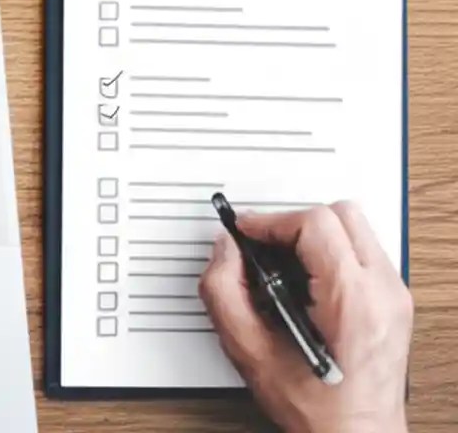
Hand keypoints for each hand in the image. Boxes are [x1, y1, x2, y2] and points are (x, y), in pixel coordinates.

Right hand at [199, 201, 412, 432]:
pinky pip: (364, 251)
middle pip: (340, 214)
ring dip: (315, 234)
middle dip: (293, 221)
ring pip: (356, 227)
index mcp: (351, 299)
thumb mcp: (249, 351)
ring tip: (283, 261)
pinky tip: (307, 278)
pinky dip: (332, 251)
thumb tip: (224, 251)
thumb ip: (224, 292)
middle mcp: (382, 291)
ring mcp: (395, 295)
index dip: (270, 221)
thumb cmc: (315, 407)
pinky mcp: (396, 301)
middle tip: (263, 243)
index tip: (245, 233)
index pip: (314, 223)